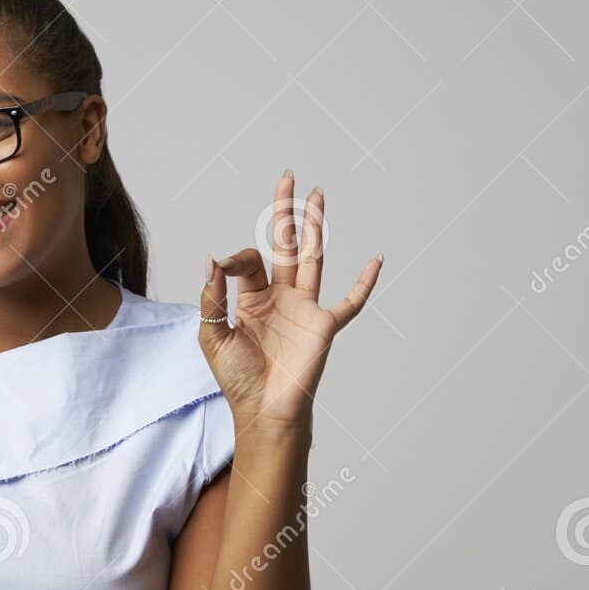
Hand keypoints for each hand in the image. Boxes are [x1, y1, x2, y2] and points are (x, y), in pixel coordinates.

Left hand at [199, 171, 381, 432]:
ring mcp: (305, 308)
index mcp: (252, 298)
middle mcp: (281, 297)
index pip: (247, 260)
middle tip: (287, 178)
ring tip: (317, 196)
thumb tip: (212, 260)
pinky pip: (350, 302)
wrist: (263, 410)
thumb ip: (212, 299)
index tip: (222, 266)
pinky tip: (376, 259)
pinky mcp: (324, 325)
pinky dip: (365, 283)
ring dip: (315, 227)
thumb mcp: (213, 336)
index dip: (234, 258)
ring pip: (312, 258)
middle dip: (284, 213)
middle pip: (284, 244)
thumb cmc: (238, 379)